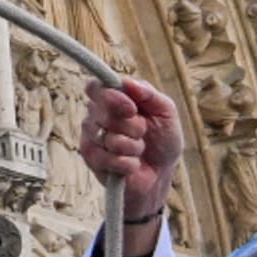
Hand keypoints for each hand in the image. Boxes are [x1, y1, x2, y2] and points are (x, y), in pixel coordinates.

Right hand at [77, 80, 180, 217]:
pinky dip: (128, 163)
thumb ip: (149, 94)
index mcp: (111, 97)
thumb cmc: (162, 139)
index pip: (95, 87)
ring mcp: (91, 138)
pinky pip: (109, 159)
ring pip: (109, 138)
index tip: (131, 108)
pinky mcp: (91, 160)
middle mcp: (96, 115)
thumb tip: (127, 82)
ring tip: (139, 150)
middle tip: (143, 132)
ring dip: (133, 147)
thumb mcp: (166, 112)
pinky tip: (133, 164)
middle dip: (132, 126)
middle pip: (104, 113)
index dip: (110, 96)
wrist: (161, 174)